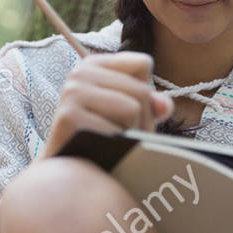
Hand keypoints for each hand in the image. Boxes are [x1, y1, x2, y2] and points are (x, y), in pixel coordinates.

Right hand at [38, 51, 173, 160]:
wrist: (68, 168)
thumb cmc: (101, 136)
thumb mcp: (130, 114)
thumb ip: (152, 104)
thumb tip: (164, 105)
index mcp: (95, 64)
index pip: (142, 64)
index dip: (145, 92)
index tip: (127, 110)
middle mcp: (80, 72)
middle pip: (141, 90)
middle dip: (141, 120)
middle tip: (121, 135)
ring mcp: (72, 92)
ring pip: (133, 108)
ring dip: (130, 133)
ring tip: (112, 142)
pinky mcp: (69, 116)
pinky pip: (116, 130)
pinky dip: (116, 148)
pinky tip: (101, 150)